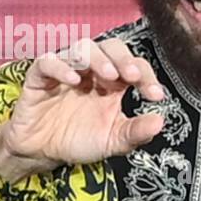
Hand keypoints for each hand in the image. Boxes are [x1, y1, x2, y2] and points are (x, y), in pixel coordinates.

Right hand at [0, 38, 167, 182]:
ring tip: (109, 76)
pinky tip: (74, 80)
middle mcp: (91, 72)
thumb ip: (135, 132)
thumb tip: (160, 122)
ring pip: (83, 47)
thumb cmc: (77, 140)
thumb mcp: (112, 141)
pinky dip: (61, 67)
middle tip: (133, 76)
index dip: (147, 76)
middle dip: (124, 58)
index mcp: (112, 84)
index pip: (134, 67)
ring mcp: (66, 71)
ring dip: (98, 58)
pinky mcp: (40, 77)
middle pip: (110, 47)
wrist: (41, 153)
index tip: (155, 95)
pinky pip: (48, 62)